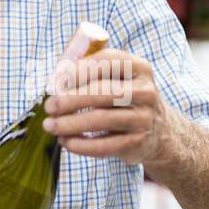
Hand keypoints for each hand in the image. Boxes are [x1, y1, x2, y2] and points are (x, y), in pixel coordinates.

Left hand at [42, 48, 176, 164]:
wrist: (159, 131)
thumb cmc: (126, 99)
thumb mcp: (119, 78)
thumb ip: (92, 71)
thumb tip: (56, 78)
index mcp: (139, 68)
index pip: (107, 62)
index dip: (79, 70)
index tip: (57, 81)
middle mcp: (145, 92)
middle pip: (103, 92)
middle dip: (71, 99)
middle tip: (49, 107)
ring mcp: (143, 119)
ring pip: (101, 120)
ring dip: (70, 124)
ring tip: (50, 126)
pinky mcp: (138, 143)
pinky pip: (105, 145)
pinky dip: (81, 145)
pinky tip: (66, 142)